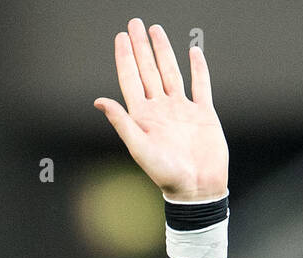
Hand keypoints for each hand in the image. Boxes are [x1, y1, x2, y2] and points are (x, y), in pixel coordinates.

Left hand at [94, 19, 228, 201]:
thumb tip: (99, 101)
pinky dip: (198, 68)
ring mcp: (182, 109)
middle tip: (135, 23)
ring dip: (164, 51)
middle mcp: (160, 109)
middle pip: (148, 70)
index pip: (131, 79)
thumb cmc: (167, 175)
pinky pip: (200, 85)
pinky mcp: (203, 113)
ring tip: (156, 31)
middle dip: (141, 47)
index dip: (125, 57)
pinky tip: (193, 52)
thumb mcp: (139, 148)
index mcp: (143, 116)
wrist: (197, 188)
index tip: (121, 37)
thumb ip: (121, 123)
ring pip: (171, 72)